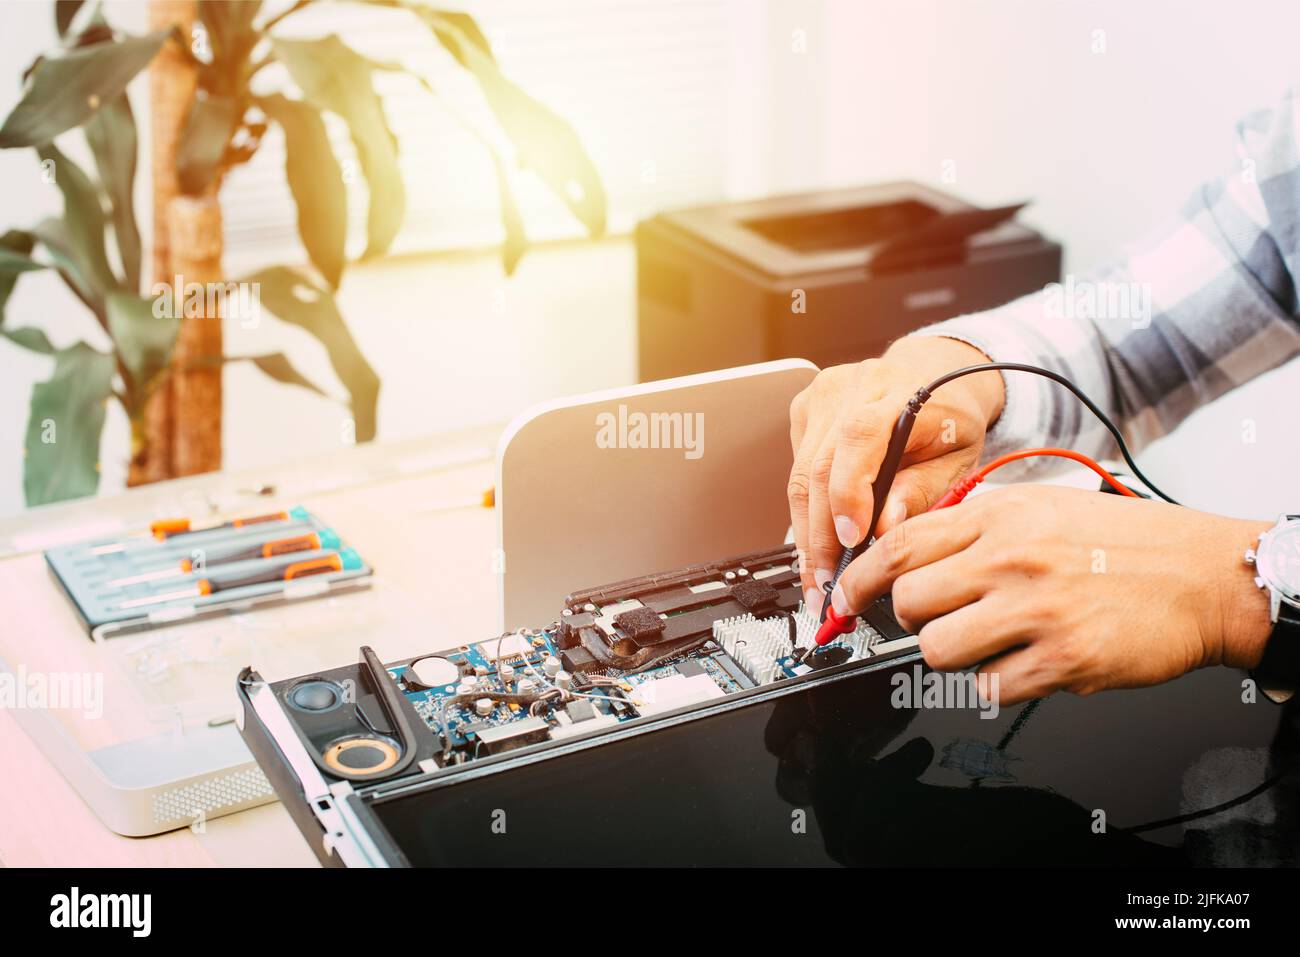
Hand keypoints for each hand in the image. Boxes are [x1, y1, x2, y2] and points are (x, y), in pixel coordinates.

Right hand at [787, 336, 1003, 610]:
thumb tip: (884, 531)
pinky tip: (815, 546)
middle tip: (828, 585)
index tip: (852, 540)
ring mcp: (821, 397)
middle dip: (820, 536)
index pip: (859, 438)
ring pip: (800, 476)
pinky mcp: (803, 411)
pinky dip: (806, 513)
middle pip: (819, 467)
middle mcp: (852, 388)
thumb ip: (922, 491)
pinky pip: (796, 471)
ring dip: (807, 535)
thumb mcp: (957, 459)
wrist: (933, 374)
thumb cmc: (950, 420)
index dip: (849, 493)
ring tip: (816, 580)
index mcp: (899, 393)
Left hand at [828, 485, 1273, 703]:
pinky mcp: (1063, 659)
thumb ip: (975, 527)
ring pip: (938, 649)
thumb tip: (908, 554)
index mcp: (999, 516)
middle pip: (908, 602)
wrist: (1204, 576)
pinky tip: (1031, 661)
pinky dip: (1001, 683)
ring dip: (955, 654)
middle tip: (942, 617)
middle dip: (912, 619)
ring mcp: (1035, 610)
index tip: (844, 599)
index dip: (858, 579)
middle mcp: (1010, 559)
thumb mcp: (1041, 507)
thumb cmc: (1125, 541)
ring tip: (991, 641)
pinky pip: (991, 687)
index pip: (898, 546)